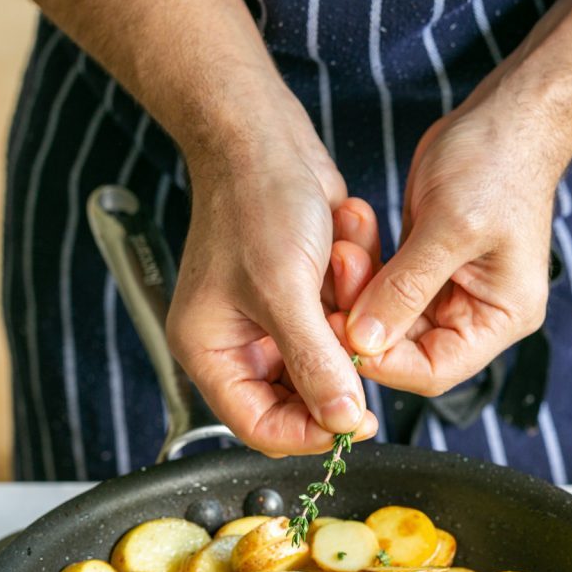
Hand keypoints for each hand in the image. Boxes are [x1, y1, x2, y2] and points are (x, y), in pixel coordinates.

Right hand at [166, 94, 378, 455]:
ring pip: (325, 365)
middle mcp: (239, 348)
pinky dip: (351, 300)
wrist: (263, 137)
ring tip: (343, 273)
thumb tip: (341, 420)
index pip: (260, 427)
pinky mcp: (301, 305)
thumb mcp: (284, 290)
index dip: (308, 434)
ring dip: (346, 327)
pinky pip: (337, 328)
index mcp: (212, 354)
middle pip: (296, 403)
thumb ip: (314, 363)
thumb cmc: (254, 201)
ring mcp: (271, 327)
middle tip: (360, 347)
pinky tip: (344, 253)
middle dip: (334, 371)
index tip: (355, 422)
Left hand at [343, 88, 569, 396]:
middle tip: (332, 288)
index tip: (341, 337)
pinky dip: (363, 270)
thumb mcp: (450, 227)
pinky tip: (349, 241)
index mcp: (498, 319)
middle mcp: (475, 316)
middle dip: (364, 322)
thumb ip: (405, 289)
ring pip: (386, 320)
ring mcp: (448, 294)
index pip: (434, 370)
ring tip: (342, 251)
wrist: (507, 113)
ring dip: (358, 292)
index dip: (385, 363)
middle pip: (404, 350)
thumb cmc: (496, 162)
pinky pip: (382, 288)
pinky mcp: (423, 270)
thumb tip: (362, 343)